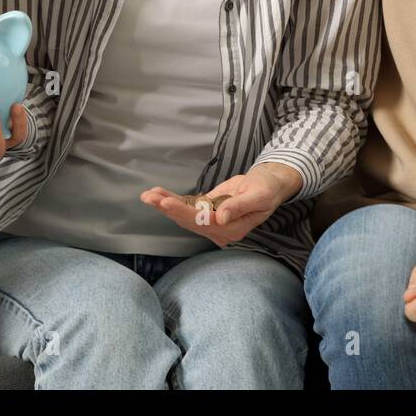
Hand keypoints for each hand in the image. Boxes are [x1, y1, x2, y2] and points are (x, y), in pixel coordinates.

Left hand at [139, 162, 301, 246]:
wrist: (268, 184)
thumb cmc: (266, 189)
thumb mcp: (258, 196)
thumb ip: (239, 207)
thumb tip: (221, 217)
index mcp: (233, 229)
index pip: (204, 222)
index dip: (184, 212)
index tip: (167, 202)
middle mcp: (219, 230)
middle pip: (189, 221)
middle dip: (168, 208)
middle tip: (150, 197)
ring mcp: (211, 222)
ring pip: (184, 215)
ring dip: (165, 205)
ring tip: (148, 195)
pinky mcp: (207, 212)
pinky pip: (187, 208)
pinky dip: (172, 201)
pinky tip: (157, 194)